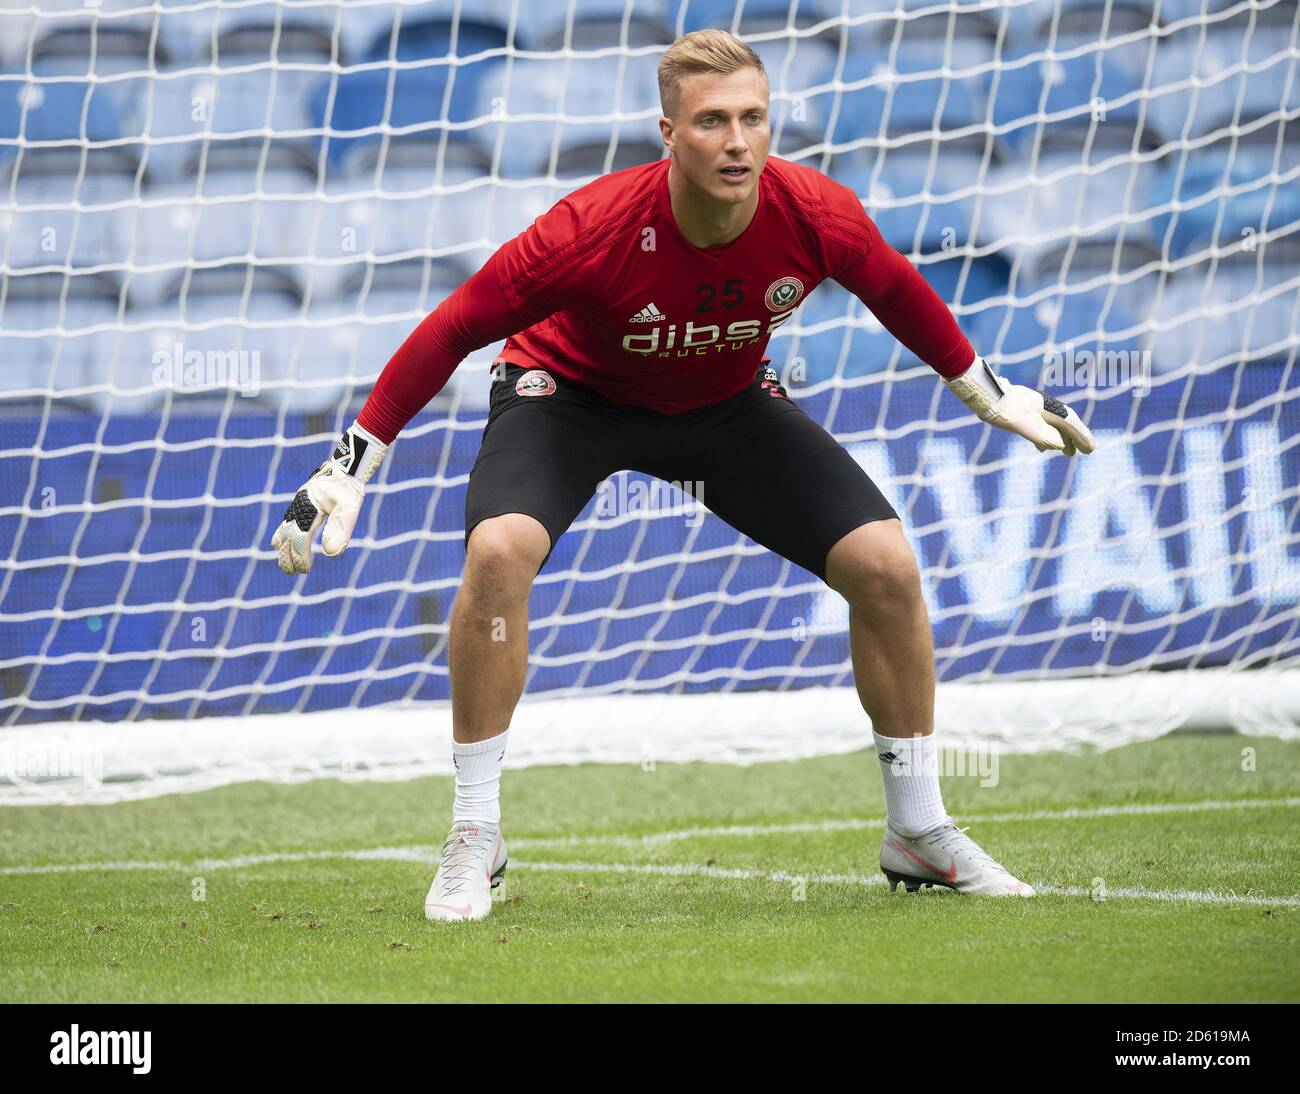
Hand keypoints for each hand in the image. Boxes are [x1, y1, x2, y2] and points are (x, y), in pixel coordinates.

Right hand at [271, 423, 386, 574]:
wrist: (346, 468)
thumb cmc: (349, 489)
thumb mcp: (349, 510)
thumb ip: (340, 530)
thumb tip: (331, 554)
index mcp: (309, 509)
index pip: (301, 539)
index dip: (301, 556)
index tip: (305, 571)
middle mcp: (299, 507)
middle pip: (289, 536)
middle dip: (288, 555)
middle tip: (290, 573)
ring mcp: (298, 504)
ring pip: (285, 529)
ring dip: (283, 547)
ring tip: (282, 563)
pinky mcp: (301, 503)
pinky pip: (287, 521)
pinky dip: (282, 534)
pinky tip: (278, 542)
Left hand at [946, 358, 1094, 455]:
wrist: (982, 393)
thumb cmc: (1000, 408)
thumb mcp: (1021, 425)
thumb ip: (1041, 435)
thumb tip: (1059, 445)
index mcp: (1044, 408)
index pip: (1068, 423)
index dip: (1081, 436)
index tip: (1091, 449)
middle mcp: (1041, 406)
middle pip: (1063, 423)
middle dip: (1075, 438)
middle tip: (1085, 452)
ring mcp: (1031, 408)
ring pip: (1051, 424)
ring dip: (1061, 438)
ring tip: (1068, 453)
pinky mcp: (1021, 411)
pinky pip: (1039, 426)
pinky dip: (1045, 436)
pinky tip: (1042, 448)